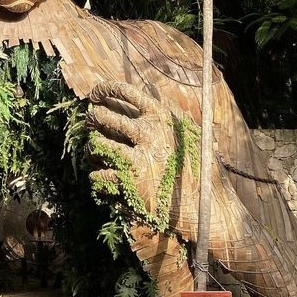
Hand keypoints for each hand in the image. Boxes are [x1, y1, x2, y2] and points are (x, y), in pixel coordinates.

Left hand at [86, 81, 195, 231]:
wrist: (206, 207)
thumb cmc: (200, 170)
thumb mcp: (192, 133)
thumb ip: (171, 114)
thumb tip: (152, 92)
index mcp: (161, 117)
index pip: (124, 91)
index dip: (104, 89)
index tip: (94, 94)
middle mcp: (147, 133)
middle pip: (103, 116)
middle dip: (93, 119)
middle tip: (90, 123)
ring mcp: (135, 157)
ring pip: (96, 144)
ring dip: (93, 148)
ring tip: (96, 152)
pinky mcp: (127, 182)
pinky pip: (97, 174)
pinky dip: (97, 177)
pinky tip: (103, 178)